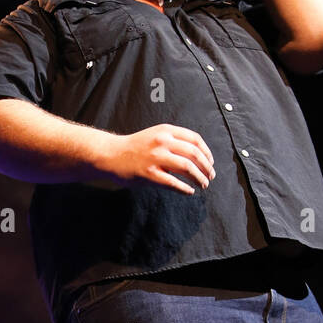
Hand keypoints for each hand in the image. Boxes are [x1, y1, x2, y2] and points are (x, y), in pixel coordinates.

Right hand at [96, 123, 214, 195]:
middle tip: (210, 176)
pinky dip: (185, 189)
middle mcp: (162, 141)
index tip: (210, 162)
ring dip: (199, 178)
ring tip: (203, 185)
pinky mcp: (149, 174)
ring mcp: (155, 158)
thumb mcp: (156, 135)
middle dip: (206, 167)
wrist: (111, 154)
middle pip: (194, 154)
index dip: (207, 152)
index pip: (195, 139)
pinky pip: (173, 183)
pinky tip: (189, 192)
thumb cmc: (136, 147)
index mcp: (166, 130)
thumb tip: (198, 155)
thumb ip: (174, 141)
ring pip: (187, 168)